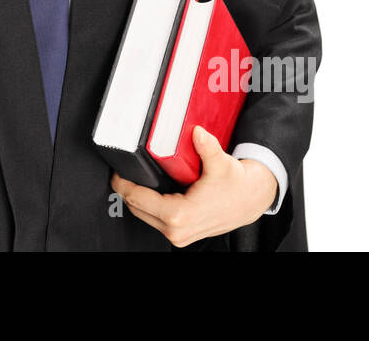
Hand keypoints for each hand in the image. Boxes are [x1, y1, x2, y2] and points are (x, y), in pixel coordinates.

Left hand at [110, 126, 276, 247]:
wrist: (250, 201)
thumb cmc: (236, 186)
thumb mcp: (222, 164)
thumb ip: (207, 147)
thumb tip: (196, 133)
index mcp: (180, 215)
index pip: (137, 199)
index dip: (123, 183)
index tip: (118, 171)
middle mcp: (176, 230)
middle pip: (136, 208)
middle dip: (127, 189)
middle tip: (124, 170)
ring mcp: (178, 235)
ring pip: (144, 215)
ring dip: (137, 198)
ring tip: (137, 178)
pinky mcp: (181, 235)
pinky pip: (154, 219)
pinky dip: (149, 205)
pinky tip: (152, 190)